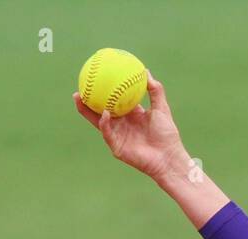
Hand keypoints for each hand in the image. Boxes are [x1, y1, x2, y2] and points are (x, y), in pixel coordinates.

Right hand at [73, 73, 188, 183]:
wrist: (169, 157)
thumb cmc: (167, 135)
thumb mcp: (162, 109)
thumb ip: (155, 91)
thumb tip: (145, 71)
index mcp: (131, 115)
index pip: (114, 101)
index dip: (104, 91)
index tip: (96, 77)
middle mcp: (122, 124)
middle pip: (100, 109)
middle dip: (88, 99)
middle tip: (80, 85)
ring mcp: (118, 136)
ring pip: (98, 121)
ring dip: (87, 110)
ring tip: (78, 97)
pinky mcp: (117, 147)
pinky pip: (107, 133)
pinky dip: (105, 123)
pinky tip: (104, 113)